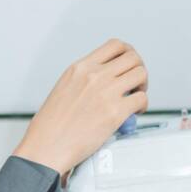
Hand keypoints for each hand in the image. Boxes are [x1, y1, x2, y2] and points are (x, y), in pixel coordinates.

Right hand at [13, 39, 147, 175]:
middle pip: (133, 57)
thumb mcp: (64, 87)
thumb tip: (106, 79)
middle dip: (139, 68)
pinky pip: (141, 99)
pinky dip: (142, 105)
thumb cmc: (52, 124)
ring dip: (143, 85)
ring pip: (141, 74)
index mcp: (80, 67)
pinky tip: (134, 112)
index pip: (115, 45)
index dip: (128, 53)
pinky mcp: (115, 112)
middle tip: (136, 83)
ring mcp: (106, 92)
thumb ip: (85, 78)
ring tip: (136, 96)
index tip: (130, 63)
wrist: (47, 146)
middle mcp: (94, 75)